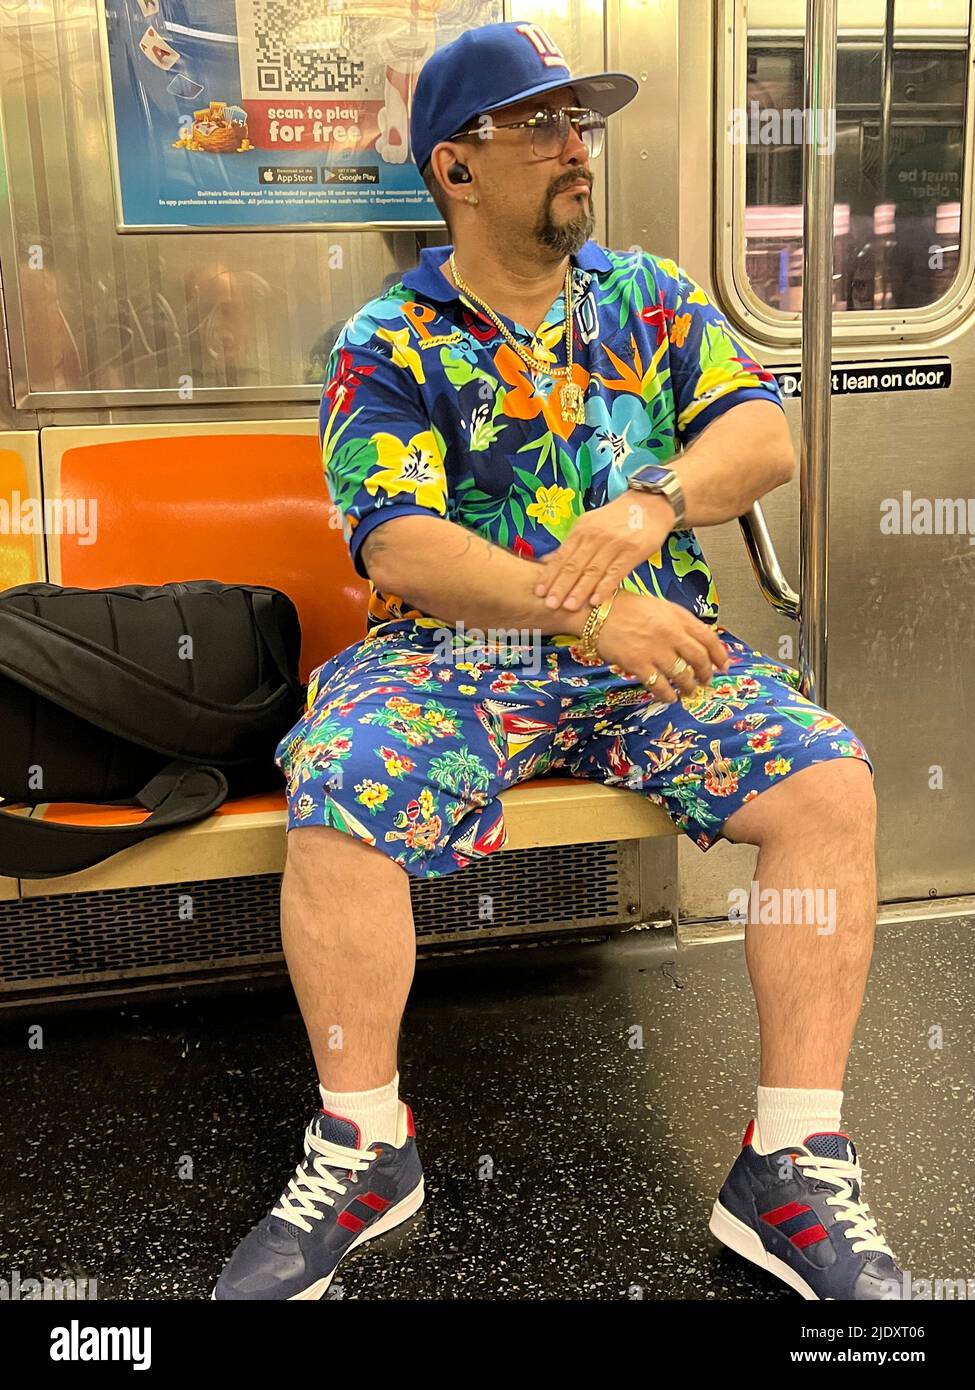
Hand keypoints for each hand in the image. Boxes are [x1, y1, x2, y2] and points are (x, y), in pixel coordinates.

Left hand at [534, 491, 675, 611]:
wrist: (650, 504)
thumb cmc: (616, 519)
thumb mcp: (590, 524)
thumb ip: (570, 545)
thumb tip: (545, 562)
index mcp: (581, 530)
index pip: (562, 556)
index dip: (549, 575)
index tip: (538, 592)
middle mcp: (595, 536)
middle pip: (574, 565)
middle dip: (560, 586)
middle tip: (549, 605)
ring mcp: (614, 544)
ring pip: (592, 570)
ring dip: (579, 590)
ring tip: (568, 607)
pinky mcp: (632, 551)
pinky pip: (615, 572)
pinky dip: (604, 587)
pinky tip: (595, 601)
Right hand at [595, 592, 729, 703]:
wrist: (598, 612)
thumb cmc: (629, 609)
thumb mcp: (661, 608)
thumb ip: (681, 623)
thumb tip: (700, 642)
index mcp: (678, 617)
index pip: (709, 639)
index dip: (720, 656)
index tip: (723, 666)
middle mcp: (671, 634)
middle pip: (699, 660)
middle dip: (706, 675)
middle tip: (705, 681)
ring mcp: (655, 650)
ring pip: (683, 676)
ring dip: (689, 687)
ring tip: (688, 690)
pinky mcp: (638, 664)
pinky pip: (661, 687)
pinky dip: (669, 695)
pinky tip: (670, 696)